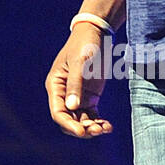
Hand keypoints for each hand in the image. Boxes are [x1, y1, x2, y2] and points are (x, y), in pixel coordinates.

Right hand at [45, 22, 112, 137]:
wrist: (97, 33)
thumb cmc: (85, 44)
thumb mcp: (80, 62)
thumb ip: (75, 85)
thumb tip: (72, 107)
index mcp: (56, 85)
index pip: (58, 112)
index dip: (68, 124)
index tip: (82, 132)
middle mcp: (64, 94)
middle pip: (68, 120)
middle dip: (81, 129)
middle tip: (98, 130)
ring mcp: (77, 96)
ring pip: (81, 120)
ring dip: (91, 128)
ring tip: (106, 128)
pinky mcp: (90, 96)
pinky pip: (92, 115)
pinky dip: (98, 122)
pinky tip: (108, 126)